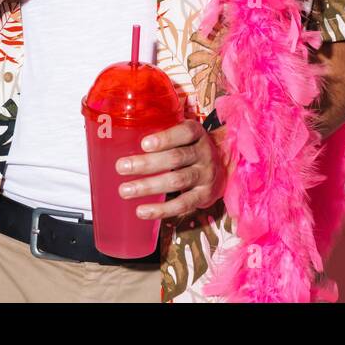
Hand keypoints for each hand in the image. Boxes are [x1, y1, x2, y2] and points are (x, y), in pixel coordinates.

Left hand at [115, 120, 229, 220]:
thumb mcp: (183, 135)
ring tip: (125, 190)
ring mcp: (205, 175)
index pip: (184, 133)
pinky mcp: (203, 196)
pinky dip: (161, 209)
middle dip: (147, 163)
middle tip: (121, 167)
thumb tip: (124, 139)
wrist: (222, 167)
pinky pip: (182, 204)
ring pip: (176, 181)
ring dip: (149, 186)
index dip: (165, 138)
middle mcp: (204, 153)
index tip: (144, 144)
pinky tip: (142, 210)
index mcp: (197, 134)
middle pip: (176, 158)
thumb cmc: (190, 147)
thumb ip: (163, 135)